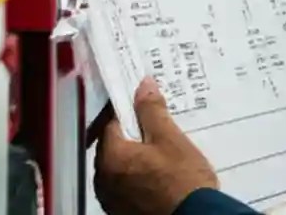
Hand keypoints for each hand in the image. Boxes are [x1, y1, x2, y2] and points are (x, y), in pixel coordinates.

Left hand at [92, 77, 218, 214]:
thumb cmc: (182, 178)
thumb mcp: (170, 138)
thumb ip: (152, 110)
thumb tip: (143, 84)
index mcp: (110, 157)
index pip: (110, 123)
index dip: (127, 111)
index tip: (144, 106)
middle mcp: (102, 180)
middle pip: (112, 146)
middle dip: (129, 136)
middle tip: (154, 129)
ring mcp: (111, 200)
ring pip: (117, 168)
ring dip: (132, 158)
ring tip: (157, 153)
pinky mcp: (121, 212)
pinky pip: (124, 186)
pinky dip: (135, 177)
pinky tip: (155, 175)